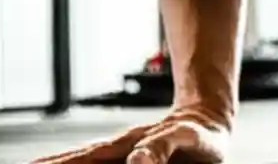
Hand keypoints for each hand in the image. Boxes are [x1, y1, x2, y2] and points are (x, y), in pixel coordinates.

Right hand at [31, 108, 231, 163]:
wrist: (208, 119)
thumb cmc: (200, 133)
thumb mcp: (188, 138)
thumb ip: (163, 148)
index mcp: (126, 146)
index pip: (84, 159)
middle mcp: (114, 149)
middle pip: (73, 160)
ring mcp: (116, 154)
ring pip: (79, 160)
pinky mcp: (125, 158)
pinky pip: (91, 161)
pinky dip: (69, 162)